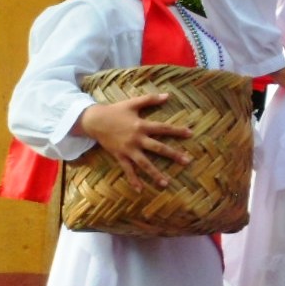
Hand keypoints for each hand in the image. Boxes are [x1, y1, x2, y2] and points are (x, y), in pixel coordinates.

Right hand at [76, 92, 192, 190]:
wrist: (94, 120)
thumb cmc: (115, 111)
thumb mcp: (133, 103)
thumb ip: (150, 99)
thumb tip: (168, 95)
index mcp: (141, 125)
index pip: (163, 128)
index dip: (177, 130)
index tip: (191, 134)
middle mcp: (137, 139)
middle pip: (158, 148)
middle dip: (173, 154)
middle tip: (187, 161)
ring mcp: (128, 149)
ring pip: (144, 163)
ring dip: (155, 174)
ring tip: (166, 183)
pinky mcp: (120, 156)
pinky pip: (127, 170)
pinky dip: (133, 180)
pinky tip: (140, 190)